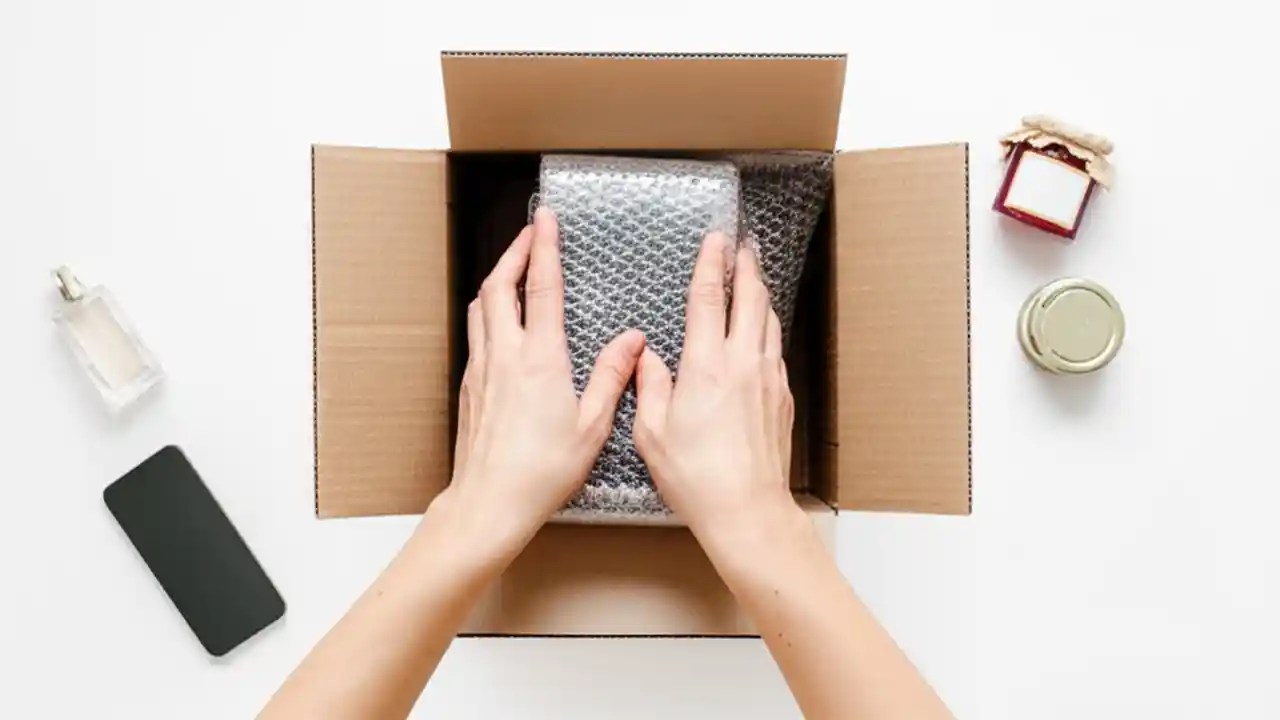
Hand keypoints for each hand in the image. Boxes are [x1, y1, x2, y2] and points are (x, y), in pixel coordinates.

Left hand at [443, 208, 644, 548]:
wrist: (488, 503)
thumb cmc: (542, 471)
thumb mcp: (593, 426)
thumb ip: (613, 377)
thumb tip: (633, 341)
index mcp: (540, 359)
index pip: (540, 287)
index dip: (544, 248)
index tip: (546, 220)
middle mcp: (505, 355)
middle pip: (499, 285)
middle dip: (514, 253)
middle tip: (530, 233)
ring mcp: (481, 369)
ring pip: (481, 307)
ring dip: (496, 279)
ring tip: (513, 267)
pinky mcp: (469, 387)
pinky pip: (476, 334)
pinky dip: (487, 312)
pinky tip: (499, 321)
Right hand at [633, 233, 798, 544]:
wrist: (747, 510)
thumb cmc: (696, 477)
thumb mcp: (651, 433)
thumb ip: (648, 387)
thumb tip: (648, 359)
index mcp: (705, 366)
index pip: (709, 299)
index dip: (712, 264)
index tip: (716, 240)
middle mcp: (743, 364)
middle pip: (750, 299)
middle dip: (746, 267)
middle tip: (744, 245)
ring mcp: (768, 380)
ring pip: (769, 321)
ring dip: (761, 294)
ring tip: (754, 278)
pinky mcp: (782, 399)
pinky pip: (775, 350)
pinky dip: (768, 329)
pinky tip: (761, 332)